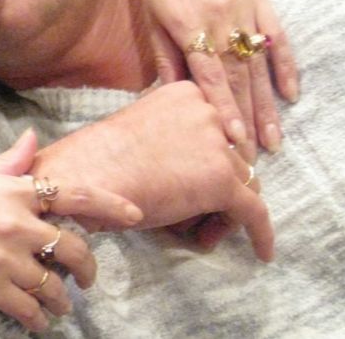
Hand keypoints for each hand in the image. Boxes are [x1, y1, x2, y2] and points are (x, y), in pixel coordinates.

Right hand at [0, 130, 141, 331]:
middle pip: (74, 248)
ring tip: (60, 306)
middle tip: (86, 278)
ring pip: (55, 285)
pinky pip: (31, 310)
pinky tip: (36, 321)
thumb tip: (33, 140)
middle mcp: (14, 224)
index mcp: (10, 191)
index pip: (74, 194)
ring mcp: (4, 260)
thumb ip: (7, 163)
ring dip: (62, 299)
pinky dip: (39, 319)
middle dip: (88, 268)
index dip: (111, 205)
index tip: (135, 214)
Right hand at [33, 81, 273, 260]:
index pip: (217, 129)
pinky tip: (262, 253)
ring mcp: (217, 144)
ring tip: (196, 234)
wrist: (82, 176)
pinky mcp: (222, 182)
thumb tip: (193, 170)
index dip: (206, 159)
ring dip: (222, 212)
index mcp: (187, 93)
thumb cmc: (96, 158)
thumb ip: (174, 136)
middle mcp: (208, 111)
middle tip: (192, 215)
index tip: (189, 180)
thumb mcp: (140, 128)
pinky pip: (255, 212)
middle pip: (232, 157)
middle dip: (217, 187)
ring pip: (243, 186)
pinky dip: (261, 233)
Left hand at [127, 0, 299, 158]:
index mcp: (190, 25)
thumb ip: (166, 54)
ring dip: (266, 104)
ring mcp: (243, 7)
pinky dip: (285, 65)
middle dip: (246, 121)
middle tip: (254, 158)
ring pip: (258, 65)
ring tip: (274, 139)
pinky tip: (291, 93)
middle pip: (238, 80)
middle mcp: (221, 19)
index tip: (234, 143)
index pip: (211, 80)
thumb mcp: (150, 13)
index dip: (224, 112)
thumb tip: (172, 95)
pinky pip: (276, 35)